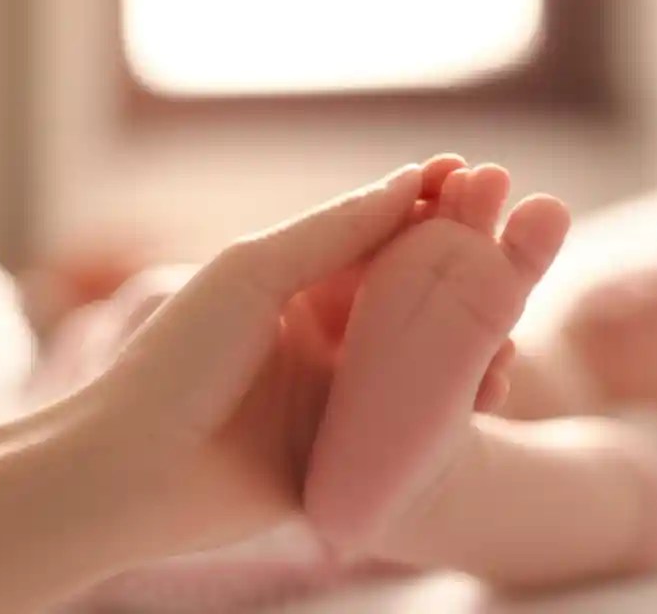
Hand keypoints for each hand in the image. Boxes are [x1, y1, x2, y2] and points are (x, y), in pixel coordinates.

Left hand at [57, 158, 510, 557]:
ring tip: (515, 324)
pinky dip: (458, 405)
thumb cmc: (176, 362)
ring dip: (474, 337)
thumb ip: (335, 231)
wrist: (132, 477)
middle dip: (468, 266)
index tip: (483, 181)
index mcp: (296, 285)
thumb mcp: (255, 273)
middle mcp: (323, 337)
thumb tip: (413, 179)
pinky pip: (414, 426)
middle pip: (413, 294)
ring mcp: (339, 397)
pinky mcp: (350, 455)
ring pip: (425, 360)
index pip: (380, 238)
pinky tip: (494, 385)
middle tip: (525, 240)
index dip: (431, 209)